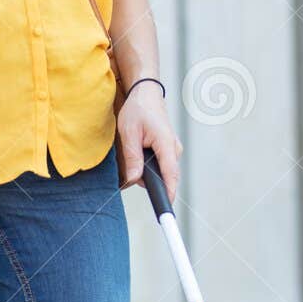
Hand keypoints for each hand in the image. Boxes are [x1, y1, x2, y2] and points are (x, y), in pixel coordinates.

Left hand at [116, 84, 181, 202]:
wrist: (146, 93)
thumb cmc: (138, 110)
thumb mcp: (129, 132)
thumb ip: (132, 157)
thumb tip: (134, 180)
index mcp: (166, 144)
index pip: (170, 175)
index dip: (168, 193)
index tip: (166, 207)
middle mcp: (174, 149)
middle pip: (164, 177)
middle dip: (147, 180)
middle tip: (128, 171)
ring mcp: (172, 150)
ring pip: (159, 172)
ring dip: (144, 171)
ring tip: (131, 153)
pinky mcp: (167, 150)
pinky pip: (158, 165)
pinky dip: (146, 164)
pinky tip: (137, 152)